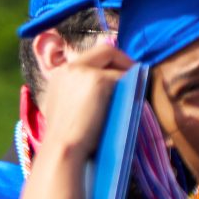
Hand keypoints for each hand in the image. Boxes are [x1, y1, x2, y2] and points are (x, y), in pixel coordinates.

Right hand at [35, 38, 134, 153]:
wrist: (63, 147)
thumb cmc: (65, 137)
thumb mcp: (67, 108)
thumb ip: (79, 93)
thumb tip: (102, 92)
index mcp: (60, 74)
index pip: (89, 57)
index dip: (108, 62)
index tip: (120, 75)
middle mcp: (69, 67)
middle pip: (103, 50)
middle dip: (123, 61)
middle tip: (136, 75)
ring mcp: (83, 71)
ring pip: (114, 60)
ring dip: (128, 71)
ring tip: (138, 84)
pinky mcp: (99, 80)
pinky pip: (122, 76)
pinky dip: (131, 84)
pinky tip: (137, 94)